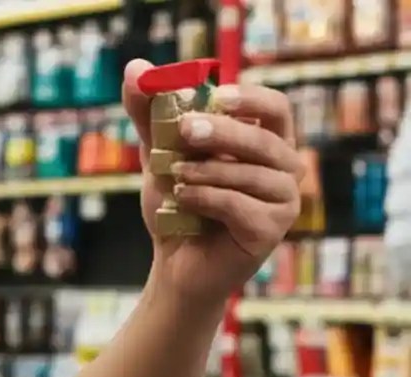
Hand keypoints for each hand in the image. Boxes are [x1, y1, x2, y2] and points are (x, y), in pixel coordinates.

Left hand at [123, 59, 302, 307]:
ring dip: (206, 170)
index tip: (214, 95)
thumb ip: (150, 115)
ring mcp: (284, 201)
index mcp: (266, 144)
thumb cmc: (178, 207)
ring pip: (250, 172)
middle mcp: (285, 169)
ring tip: (175, 176)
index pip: (275, 107)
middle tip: (184, 130)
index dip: (249, 98)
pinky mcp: (271, 230)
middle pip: (264, 137)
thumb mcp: (160, 156)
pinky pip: (240, 205)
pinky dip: (207, 198)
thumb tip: (134, 70)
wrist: (175, 264)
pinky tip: (184, 201)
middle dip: (221, 131)